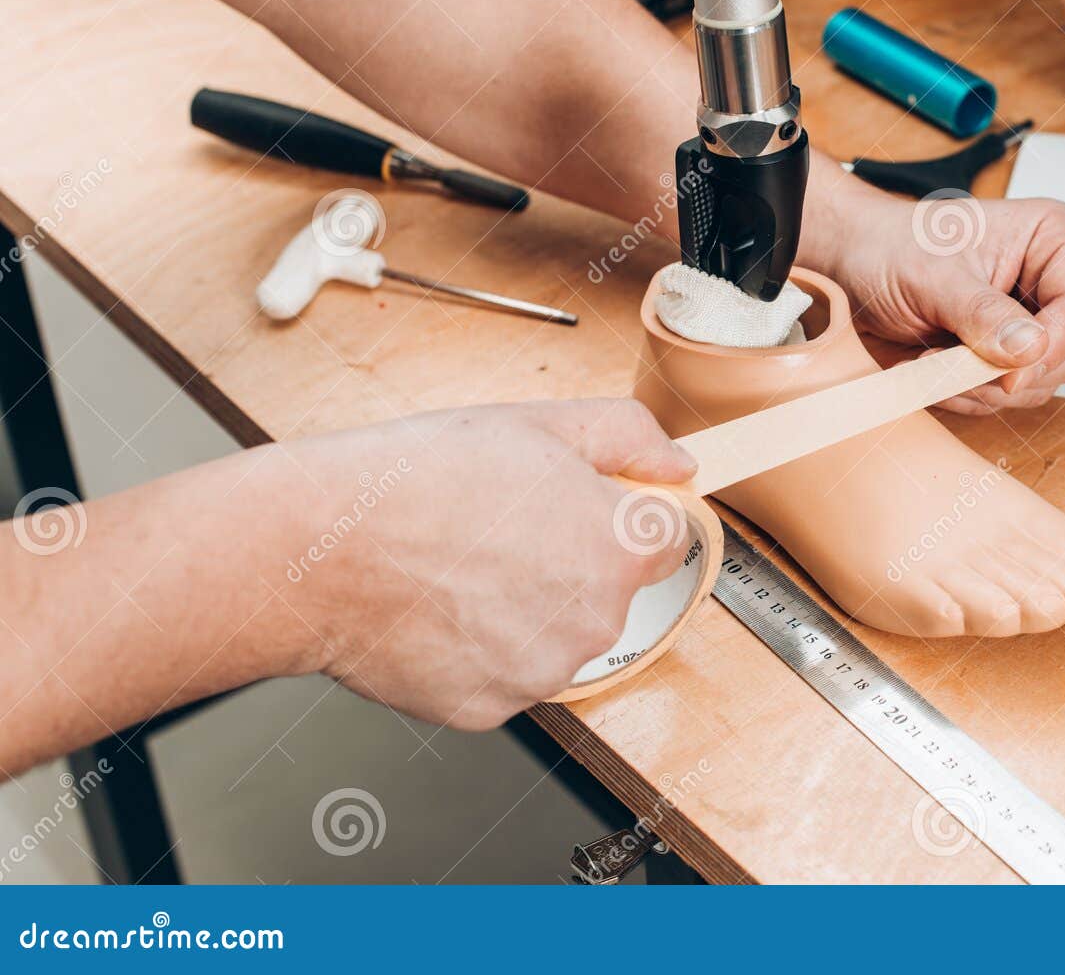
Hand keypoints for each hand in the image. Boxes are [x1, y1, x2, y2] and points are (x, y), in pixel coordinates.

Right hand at [279, 398, 695, 728]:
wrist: (317, 548)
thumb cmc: (416, 482)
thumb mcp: (538, 424)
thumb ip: (629, 438)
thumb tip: (677, 463)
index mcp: (620, 547)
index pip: (668, 540)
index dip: (622, 515)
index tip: (581, 508)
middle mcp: (595, 621)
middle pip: (610, 591)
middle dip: (571, 561)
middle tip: (499, 526)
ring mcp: (543, 672)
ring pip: (556, 635)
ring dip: (526, 607)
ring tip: (460, 565)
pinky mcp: (492, 709)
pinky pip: (505, 673)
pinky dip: (480, 647)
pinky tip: (439, 607)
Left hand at [802, 170, 1064, 413]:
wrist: (855, 263)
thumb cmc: (892, 246)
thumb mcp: (934, 276)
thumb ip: (983, 314)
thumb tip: (1029, 349)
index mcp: (1055, 237)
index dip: (1051, 348)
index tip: (1009, 377)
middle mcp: (1056, 280)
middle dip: (1009, 373)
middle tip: (950, 368)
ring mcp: (1036, 320)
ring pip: (1040, 381)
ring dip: (983, 388)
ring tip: (930, 363)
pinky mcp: (1011, 353)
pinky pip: (1009, 394)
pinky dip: (970, 394)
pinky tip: (932, 372)